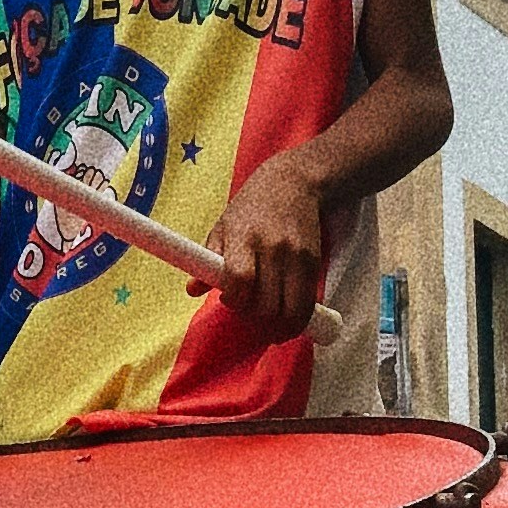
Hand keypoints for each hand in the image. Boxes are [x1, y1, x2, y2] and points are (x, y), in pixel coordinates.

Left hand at [212, 145, 327, 338]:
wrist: (294, 183)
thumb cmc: (251, 207)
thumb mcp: (223, 226)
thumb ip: (207, 260)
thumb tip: (192, 290)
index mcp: (244, 238)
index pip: (241, 279)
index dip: (235, 300)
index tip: (229, 300)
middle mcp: (273, 248)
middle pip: (267, 302)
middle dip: (255, 317)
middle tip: (249, 311)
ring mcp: (297, 256)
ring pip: (291, 310)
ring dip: (279, 325)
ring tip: (269, 321)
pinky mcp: (315, 262)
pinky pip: (308, 303)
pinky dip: (298, 317)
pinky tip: (287, 315)